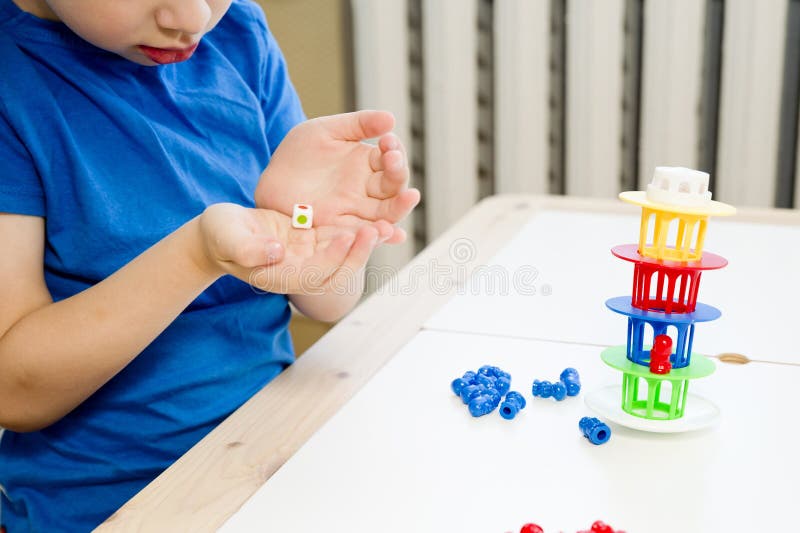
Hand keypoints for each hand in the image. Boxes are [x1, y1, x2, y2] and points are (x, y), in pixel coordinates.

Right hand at [198, 203, 379, 294]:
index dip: (332, 259)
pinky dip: (359, 229)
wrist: (223, 231)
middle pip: (338, 271)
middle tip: (376, 230)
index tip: (346, 237)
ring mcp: (310, 257)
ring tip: (384, 222)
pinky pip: (342, 237)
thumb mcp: (228, 238)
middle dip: (358, 254)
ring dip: (365, 243)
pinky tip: (376, 213)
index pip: (314, 275)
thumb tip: (275, 252)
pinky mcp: (315, 240)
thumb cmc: (219, 235)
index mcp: (282, 277)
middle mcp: (302, 272)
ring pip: (345, 255)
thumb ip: (248, 248)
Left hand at [254, 110, 419, 243]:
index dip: (394, 151)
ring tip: (409, 197)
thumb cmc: (297, 154)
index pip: (391, 159)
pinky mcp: (340, 229)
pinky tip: (392, 234)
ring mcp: (355, 210)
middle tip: (393, 161)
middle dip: (399, 175)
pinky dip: (382, 237)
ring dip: (400, 207)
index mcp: (367, 163)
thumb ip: (358, 124)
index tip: (388, 142)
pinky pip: (364, 234)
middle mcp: (367, 189)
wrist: (269, 180)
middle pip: (394, 187)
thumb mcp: (326, 131)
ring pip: (387, 213)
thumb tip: (391, 118)